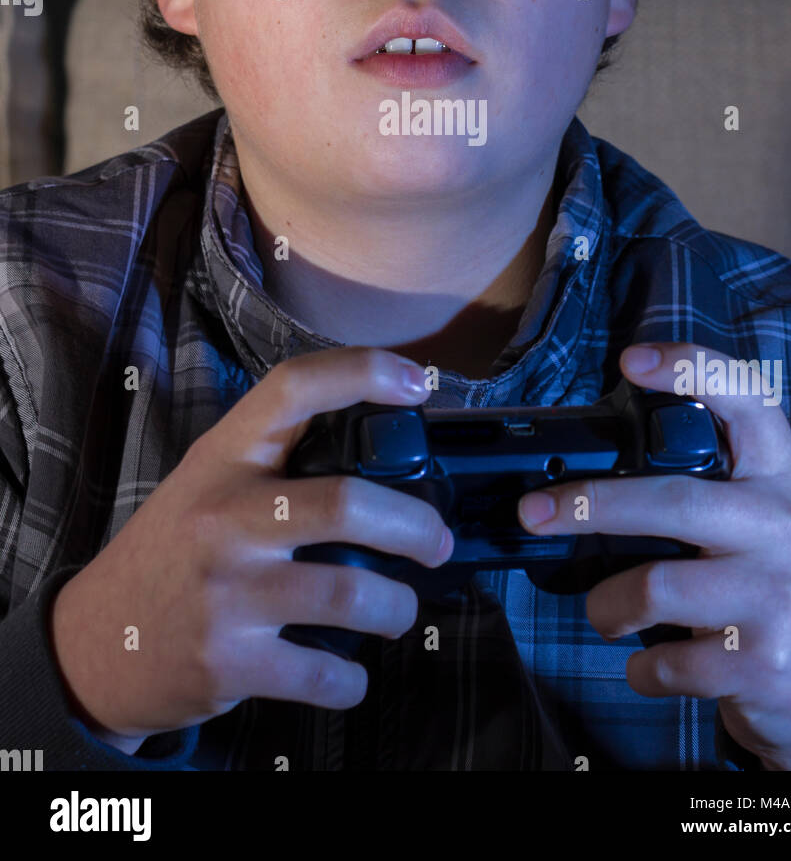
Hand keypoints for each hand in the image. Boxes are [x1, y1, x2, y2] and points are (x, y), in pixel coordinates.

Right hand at [48, 348, 451, 745]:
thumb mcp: (206, 482)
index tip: (416, 384)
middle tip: (435, 543)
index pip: (294, 388)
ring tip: (397, 609)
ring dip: (396, 608)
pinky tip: (348, 670)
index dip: (364, 372)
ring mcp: (226, 592)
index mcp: (222, 459)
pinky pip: (324, 673)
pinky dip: (352, 678)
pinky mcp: (229, 662)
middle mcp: (224, 517)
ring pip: (351, 594)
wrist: (95, 643)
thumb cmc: (170, 554)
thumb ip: (275, 462)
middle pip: (348, 503)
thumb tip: (382, 452)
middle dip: (416, 527)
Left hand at [517, 342, 790, 770]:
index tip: (630, 360)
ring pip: (655, 586)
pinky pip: (667, 661)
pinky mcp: (765, 663)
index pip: (748, 402)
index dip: (690, 370)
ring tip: (606, 614)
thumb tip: (592, 470)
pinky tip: (653, 664)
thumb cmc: (776, 592)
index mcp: (783, 478)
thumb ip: (707, 488)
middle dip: (591, 506)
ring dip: (608, 606)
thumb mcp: (762, 523)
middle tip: (534, 512)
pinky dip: (642, 668)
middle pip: (674, 502)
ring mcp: (781, 596)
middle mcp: (788, 527)